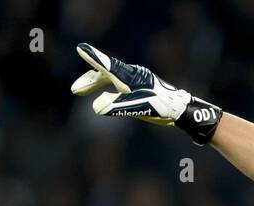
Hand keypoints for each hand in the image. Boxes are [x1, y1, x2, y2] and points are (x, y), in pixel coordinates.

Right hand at [71, 43, 223, 144]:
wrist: (179, 109)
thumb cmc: (160, 107)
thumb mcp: (138, 108)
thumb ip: (116, 106)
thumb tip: (96, 108)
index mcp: (130, 76)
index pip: (107, 66)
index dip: (93, 57)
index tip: (81, 48)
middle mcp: (131, 75)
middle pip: (104, 73)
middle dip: (88, 80)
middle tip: (75, 89)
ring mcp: (134, 80)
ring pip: (108, 78)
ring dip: (94, 84)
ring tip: (80, 90)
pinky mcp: (137, 87)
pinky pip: (115, 84)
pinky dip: (104, 88)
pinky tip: (101, 94)